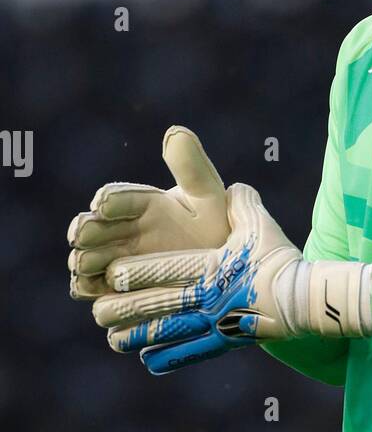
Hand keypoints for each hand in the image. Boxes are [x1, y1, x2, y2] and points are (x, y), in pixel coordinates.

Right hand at [67, 126, 229, 299]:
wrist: (229, 280)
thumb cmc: (219, 234)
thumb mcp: (210, 201)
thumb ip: (193, 170)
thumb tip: (175, 133)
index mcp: (141, 207)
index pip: (117, 198)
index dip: (110, 201)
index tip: (104, 203)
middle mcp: (122, 235)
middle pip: (94, 231)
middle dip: (88, 232)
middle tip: (83, 234)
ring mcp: (116, 267)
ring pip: (88, 264)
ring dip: (85, 263)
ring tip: (86, 264)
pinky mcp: (118, 298)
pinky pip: (99, 298)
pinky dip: (94, 295)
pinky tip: (93, 293)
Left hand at [92, 182, 306, 374]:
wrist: (309, 300)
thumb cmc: (280, 258)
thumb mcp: (259, 224)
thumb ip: (238, 203)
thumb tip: (228, 185)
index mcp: (215, 267)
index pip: (171, 270)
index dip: (140, 273)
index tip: (111, 276)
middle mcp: (212, 298)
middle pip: (162, 304)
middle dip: (128, 309)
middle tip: (98, 310)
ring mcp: (219, 323)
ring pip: (172, 332)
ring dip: (140, 335)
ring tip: (112, 337)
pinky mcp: (228, 341)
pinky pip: (194, 351)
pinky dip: (169, 356)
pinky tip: (146, 359)